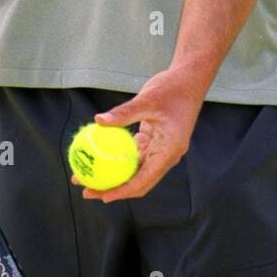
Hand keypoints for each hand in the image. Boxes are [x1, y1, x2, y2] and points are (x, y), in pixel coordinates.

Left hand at [70, 66, 204, 202]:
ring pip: (135, 170)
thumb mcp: (147, 99)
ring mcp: (160, 149)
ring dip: (113, 174)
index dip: (122, 191)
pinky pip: (134, 154)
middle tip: (87, 190)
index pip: (143, 180)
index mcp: (169, 152)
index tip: (101, 196)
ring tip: (87, 175)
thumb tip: (98, 121)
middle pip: (138, 181)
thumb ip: (124, 113)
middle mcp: (166, 155)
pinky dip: (117, 157)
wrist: (189, 80)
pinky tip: (100, 154)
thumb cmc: (172, 89)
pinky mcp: (154, 141)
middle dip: (113, 189)